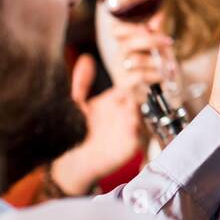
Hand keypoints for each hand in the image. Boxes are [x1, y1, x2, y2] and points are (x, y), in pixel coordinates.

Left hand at [51, 55, 146, 192]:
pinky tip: (129, 121)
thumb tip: (86, 58)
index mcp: (115, 99)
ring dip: (140, 106)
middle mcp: (125, 111)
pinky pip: (141, 130)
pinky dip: (137, 125)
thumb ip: (81, 81)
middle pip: (141, 93)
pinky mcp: (132, 142)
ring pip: (144, 111)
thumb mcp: (76, 103)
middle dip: (143, 89)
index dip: (133, 75)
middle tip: (136, 85)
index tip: (130, 72)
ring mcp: (131, 126)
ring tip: (130, 104)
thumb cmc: (76, 132)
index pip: (130, 81)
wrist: (76, 161)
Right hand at [109, 11, 173, 97]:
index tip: (147, 27)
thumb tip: (158, 15)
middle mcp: (120, 55)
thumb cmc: (155, 67)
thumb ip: (156, 33)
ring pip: (136, 60)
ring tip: (169, 65)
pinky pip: (139, 76)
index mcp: (125, 43)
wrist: (155, 95)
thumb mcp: (158, 48)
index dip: (129, 26)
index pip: (117, 30)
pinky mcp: (124, 85)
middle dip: (151, 40)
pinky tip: (162, 76)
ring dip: (157, 61)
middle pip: (128, 43)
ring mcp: (120, 71)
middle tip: (168, 42)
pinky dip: (155, 75)